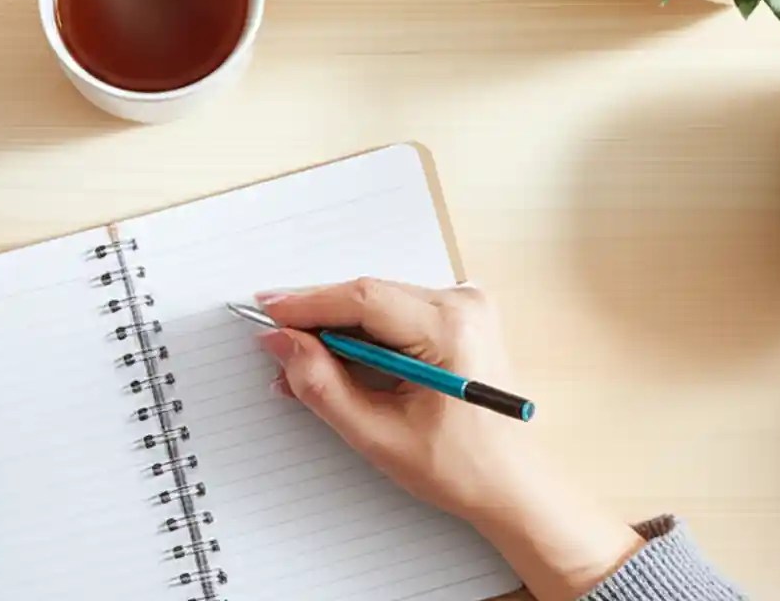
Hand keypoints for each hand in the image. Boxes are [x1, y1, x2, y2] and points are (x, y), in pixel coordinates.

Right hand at [259, 279, 644, 600]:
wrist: (514, 483)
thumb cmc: (461, 467)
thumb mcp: (377, 434)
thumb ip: (321, 385)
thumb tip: (281, 343)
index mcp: (450, 328)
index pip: (361, 299)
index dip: (306, 303)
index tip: (266, 310)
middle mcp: (463, 303)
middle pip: (368, 295)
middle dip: (317, 319)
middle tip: (275, 341)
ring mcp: (467, 306)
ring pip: (379, 302)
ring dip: (338, 328)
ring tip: (303, 361)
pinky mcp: (462, 315)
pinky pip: (397, 311)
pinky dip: (364, 332)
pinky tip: (339, 358)